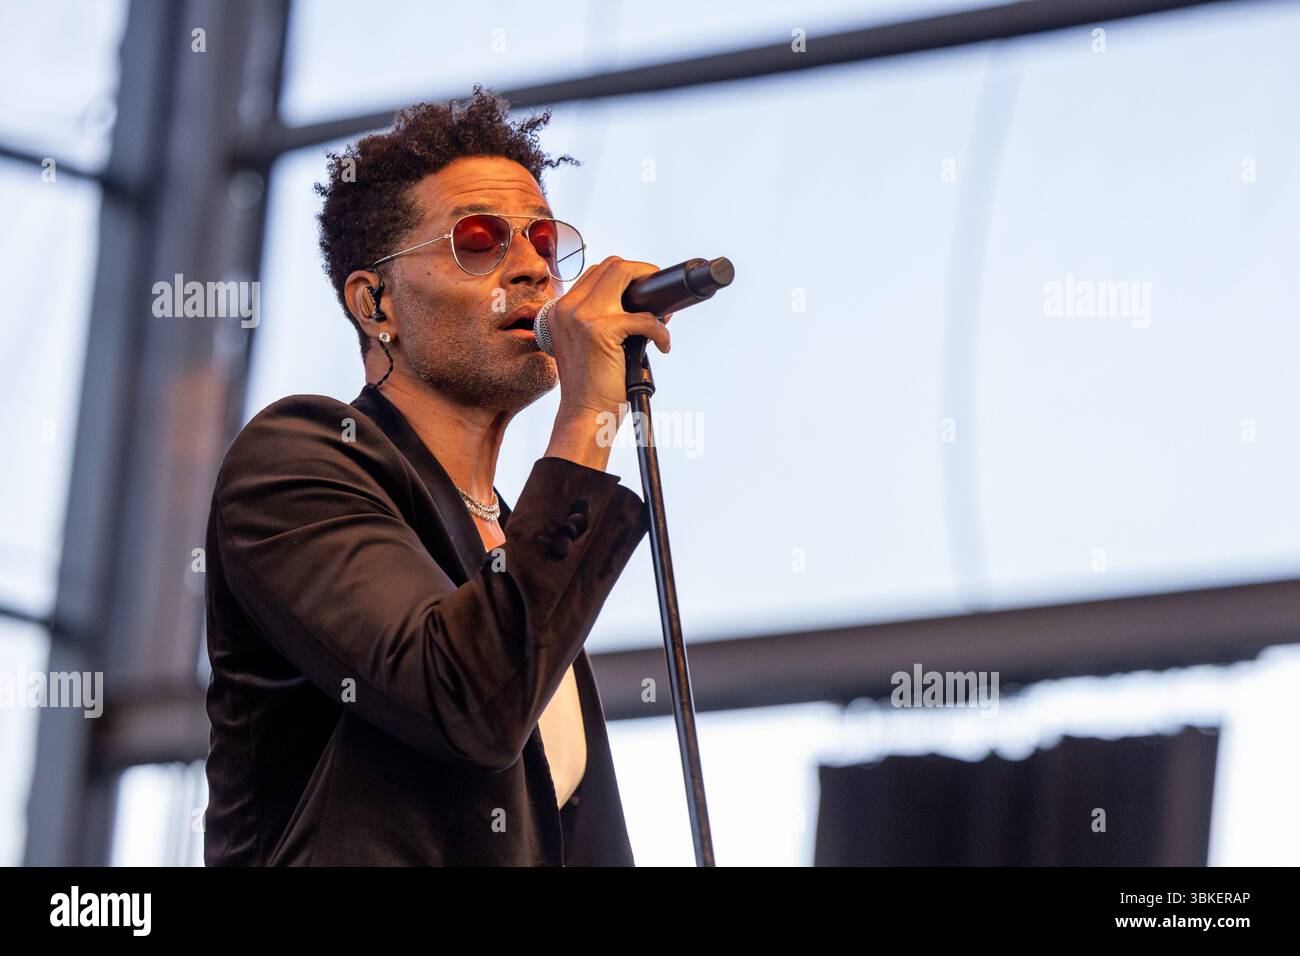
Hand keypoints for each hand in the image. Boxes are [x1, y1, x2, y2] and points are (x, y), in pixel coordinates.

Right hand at [543, 256, 672, 418]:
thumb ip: (601, 320)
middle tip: (659, 298)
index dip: (626, 275)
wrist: (585, 415)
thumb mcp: (587, 345)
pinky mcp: (601, 330)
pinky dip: (660, 332)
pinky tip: (662, 346)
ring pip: (625, 275)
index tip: (644, 292)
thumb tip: (640, 303)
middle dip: (642, 274)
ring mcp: (582, 316)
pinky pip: (644, 318)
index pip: (597, 272)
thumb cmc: (591, 386)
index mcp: (560, 310)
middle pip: (612, 265)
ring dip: (651, 294)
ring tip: (662, 319)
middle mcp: (567, 308)